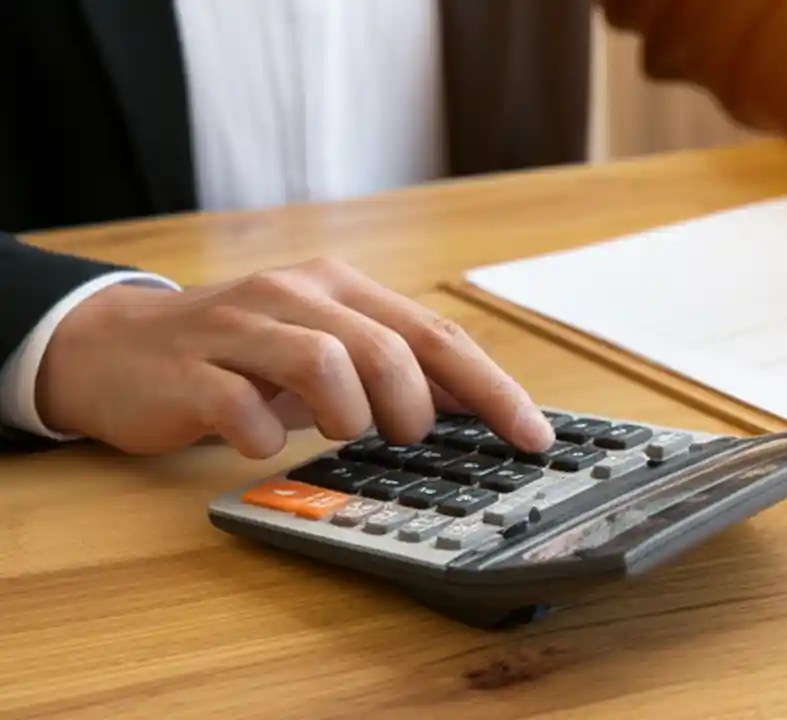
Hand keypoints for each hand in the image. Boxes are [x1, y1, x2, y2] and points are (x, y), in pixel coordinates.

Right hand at [35, 258, 555, 458]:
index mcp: (339, 287)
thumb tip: (478, 406)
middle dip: (415, 407)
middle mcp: (294, 294)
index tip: (534, 436)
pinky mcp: (188, 370)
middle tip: (405, 437)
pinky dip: (264, 437)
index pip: (435, 334)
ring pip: (324, 361)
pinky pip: (240, 404)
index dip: (492, 389)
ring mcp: (238, 328)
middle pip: (388, 347)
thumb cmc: (241, 356)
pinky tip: (260, 441)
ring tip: (337, 431)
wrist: (116, 349)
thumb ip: (394, 370)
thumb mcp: (324, 351)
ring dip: (349, 415)